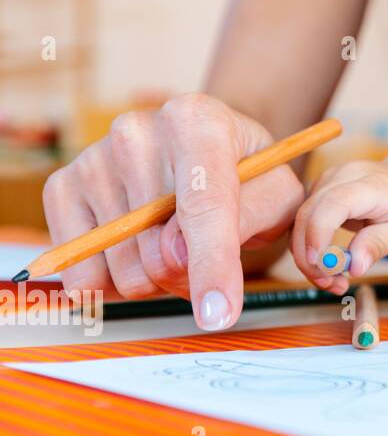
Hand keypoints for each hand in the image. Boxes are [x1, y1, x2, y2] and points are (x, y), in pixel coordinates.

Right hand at [43, 93, 303, 329]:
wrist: (207, 149)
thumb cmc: (248, 175)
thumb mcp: (278, 194)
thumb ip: (247, 218)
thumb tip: (174, 254)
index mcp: (197, 120)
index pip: (203, 206)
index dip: (213, 266)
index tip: (218, 315)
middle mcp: (136, 131)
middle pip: (159, 250)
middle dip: (190, 273)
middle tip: (205, 248)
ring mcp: (93, 158)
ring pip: (123, 269)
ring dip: (154, 277)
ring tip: (171, 240)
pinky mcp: (62, 187)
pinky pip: (81, 272)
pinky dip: (112, 280)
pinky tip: (135, 248)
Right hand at [291, 159, 387, 294]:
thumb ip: (381, 244)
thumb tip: (354, 267)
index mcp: (371, 183)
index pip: (333, 203)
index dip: (318, 234)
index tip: (320, 267)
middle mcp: (343, 175)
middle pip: (307, 214)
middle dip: (309, 258)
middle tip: (331, 285)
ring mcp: (328, 180)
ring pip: (300, 221)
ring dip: (309, 257)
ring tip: (335, 280)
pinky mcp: (320, 189)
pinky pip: (304, 221)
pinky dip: (310, 248)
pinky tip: (330, 266)